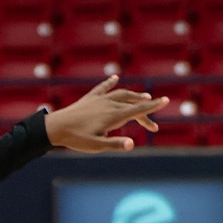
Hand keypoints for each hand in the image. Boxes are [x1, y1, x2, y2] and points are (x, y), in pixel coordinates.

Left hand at [43, 75, 167, 151]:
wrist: (55, 127)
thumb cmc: (76, 139)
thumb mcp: (97, 146)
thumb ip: (115, 144)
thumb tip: (132, 144)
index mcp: (113, 116)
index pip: (138, 109)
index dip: (153, 106)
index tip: (166, 100)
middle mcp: (109, 104)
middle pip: (133, 104)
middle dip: (146, 111)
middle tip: (153, 127)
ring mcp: (99, 99)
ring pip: (122, 94)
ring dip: (134, 96)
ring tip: (144, 98)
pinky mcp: (90, 98)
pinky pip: (103, 87)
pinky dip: (110, 82)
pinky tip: (115, 77)